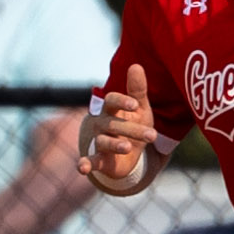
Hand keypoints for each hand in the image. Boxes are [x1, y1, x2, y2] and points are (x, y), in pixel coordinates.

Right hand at [77, 65, 153, 194]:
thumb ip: (137, 89)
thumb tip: (136, 65)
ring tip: (127, 147)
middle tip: (152, 135)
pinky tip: (81, 168)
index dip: (122, 101)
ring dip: (115, 144)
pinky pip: (89, 161)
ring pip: (104, 142)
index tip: (135, 105)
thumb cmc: (133, 124)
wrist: (128, 152)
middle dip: (132, 129)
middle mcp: (102, 124)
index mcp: (112, 109)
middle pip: (113, 124)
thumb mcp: (140, 108)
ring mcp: (99, 141)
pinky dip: (84, 164)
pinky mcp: (98, 160)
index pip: (111, 101)